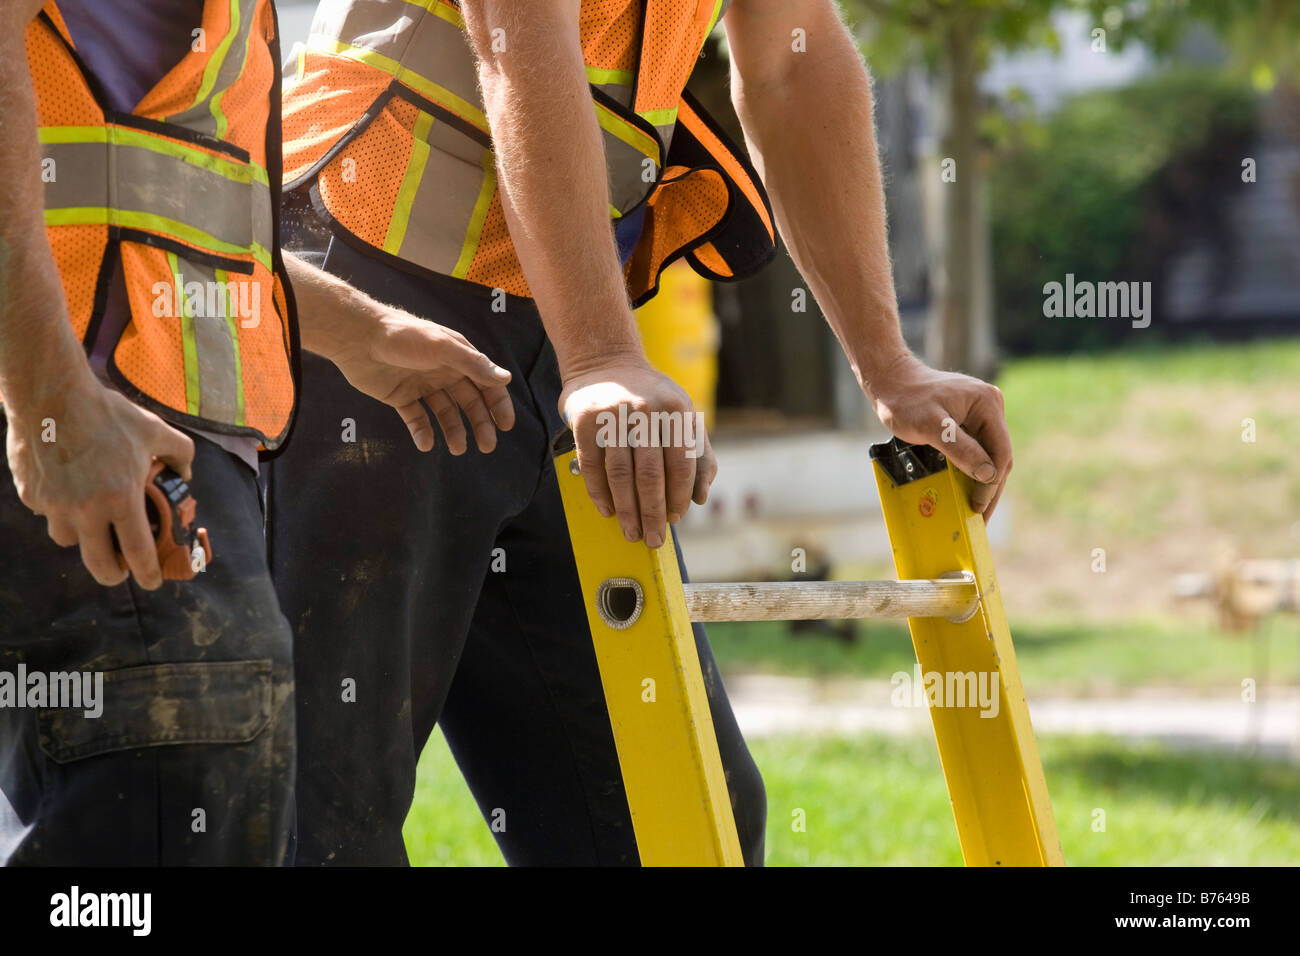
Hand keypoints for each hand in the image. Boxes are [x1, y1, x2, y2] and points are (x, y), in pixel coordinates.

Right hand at [5, 376, 194, 588]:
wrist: (50, 394)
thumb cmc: (107, 413)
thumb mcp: (155, 429)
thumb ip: (180, 453)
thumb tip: (186, 474)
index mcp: (121, 498)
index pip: (138, 551)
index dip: (148, 573)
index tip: (152, 582)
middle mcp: (85, 509)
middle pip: (98, 564)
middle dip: (113, 573)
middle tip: (120, 568)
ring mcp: (54, 505)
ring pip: (67, 540)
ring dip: (82, 537)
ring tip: (92, 519)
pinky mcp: (31, 496)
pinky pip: (47, 514)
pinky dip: (60, 509)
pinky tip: (68, 487)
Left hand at [327, 311, 515, 453]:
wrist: (358, 338)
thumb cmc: (403, 336)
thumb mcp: (443, 348)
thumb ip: (474, 365)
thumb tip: (506, 379)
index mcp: (457, 357)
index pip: (486, 383)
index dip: (498, 404)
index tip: (505, 425)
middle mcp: (443, 371)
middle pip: (469, 402)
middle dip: (480, 424)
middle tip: (487, 447)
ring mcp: (422, 385)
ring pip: (445, 413)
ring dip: (454, 431)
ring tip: (457, 449)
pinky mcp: (401, 397)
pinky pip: (417, 419)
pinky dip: (422, 432)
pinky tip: (425, 444)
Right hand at [561, 362, 716, 548]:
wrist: (605, 361)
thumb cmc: (651, 398)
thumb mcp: (681, 416)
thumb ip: (698, 454)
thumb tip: (699, 498)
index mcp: (675, 409)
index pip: (680, 464)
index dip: (678, 497)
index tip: (674, 519)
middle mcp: (645, 410)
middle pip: (650, 474)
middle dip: (652, 513)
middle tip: (653, 539)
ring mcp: (612, 414)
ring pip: (620, 474)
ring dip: (626, 509)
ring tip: (631, 532)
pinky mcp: (584, 420)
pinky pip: (592, 465)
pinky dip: (599, 492)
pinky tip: (607, 510)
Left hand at [866, 352, 1011, 518]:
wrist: (890, 381)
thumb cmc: (905, 402)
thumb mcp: (929, 427)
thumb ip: (959, 448)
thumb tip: (988, 475)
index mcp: (987, 404)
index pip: (1000, 451)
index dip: (991, 483)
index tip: (979, 507)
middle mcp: (990, 407)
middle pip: (998, 455)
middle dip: (990, 488)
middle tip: (980, 518)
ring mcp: (981, 413)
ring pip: (989, 455)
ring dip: (983, 482)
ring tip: (975, 510)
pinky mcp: (970, 420)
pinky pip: (977, 449)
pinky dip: (972, 470)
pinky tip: (967, 489)